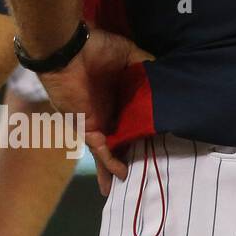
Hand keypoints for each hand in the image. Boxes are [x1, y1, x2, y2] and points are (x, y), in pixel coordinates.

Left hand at [39, 29, 151, 195]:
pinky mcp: (86, 126)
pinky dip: (109, 162)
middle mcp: (109, 113)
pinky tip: (121, 174)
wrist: (67, 47)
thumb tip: (168, 77)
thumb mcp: (130, 55)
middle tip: (153, 175)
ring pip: (112, 150)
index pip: (136, 121)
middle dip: (135, 157)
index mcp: (119, 97)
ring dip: (122, 167)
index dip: (148, 133)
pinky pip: (99, 148)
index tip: (166, 147)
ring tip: (133, 187)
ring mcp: (97, 122)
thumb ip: (147, 67)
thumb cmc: (95, 47)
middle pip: (125, 140)